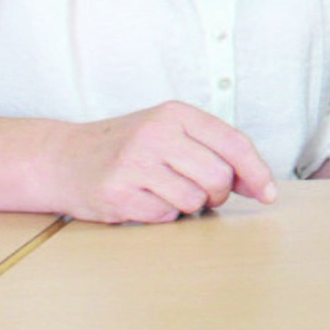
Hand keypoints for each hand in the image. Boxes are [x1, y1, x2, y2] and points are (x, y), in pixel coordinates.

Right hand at [47, 101, 275, 223]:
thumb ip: (211, 149)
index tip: (268, 194)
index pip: (233, 143)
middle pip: (218, 177)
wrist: (61, 158)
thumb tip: (258, 183)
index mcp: (175, 113)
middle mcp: (156, 134)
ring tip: (167, 192)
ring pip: (194, 200)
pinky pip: (165, 216)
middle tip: (205, 195)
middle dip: (219, 194)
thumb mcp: (168, 131)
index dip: (257, 171)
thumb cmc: (127, 147)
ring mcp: (134, 163)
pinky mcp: (117, 193)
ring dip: (189, 205)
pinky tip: (145, 200)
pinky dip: (163, 215)